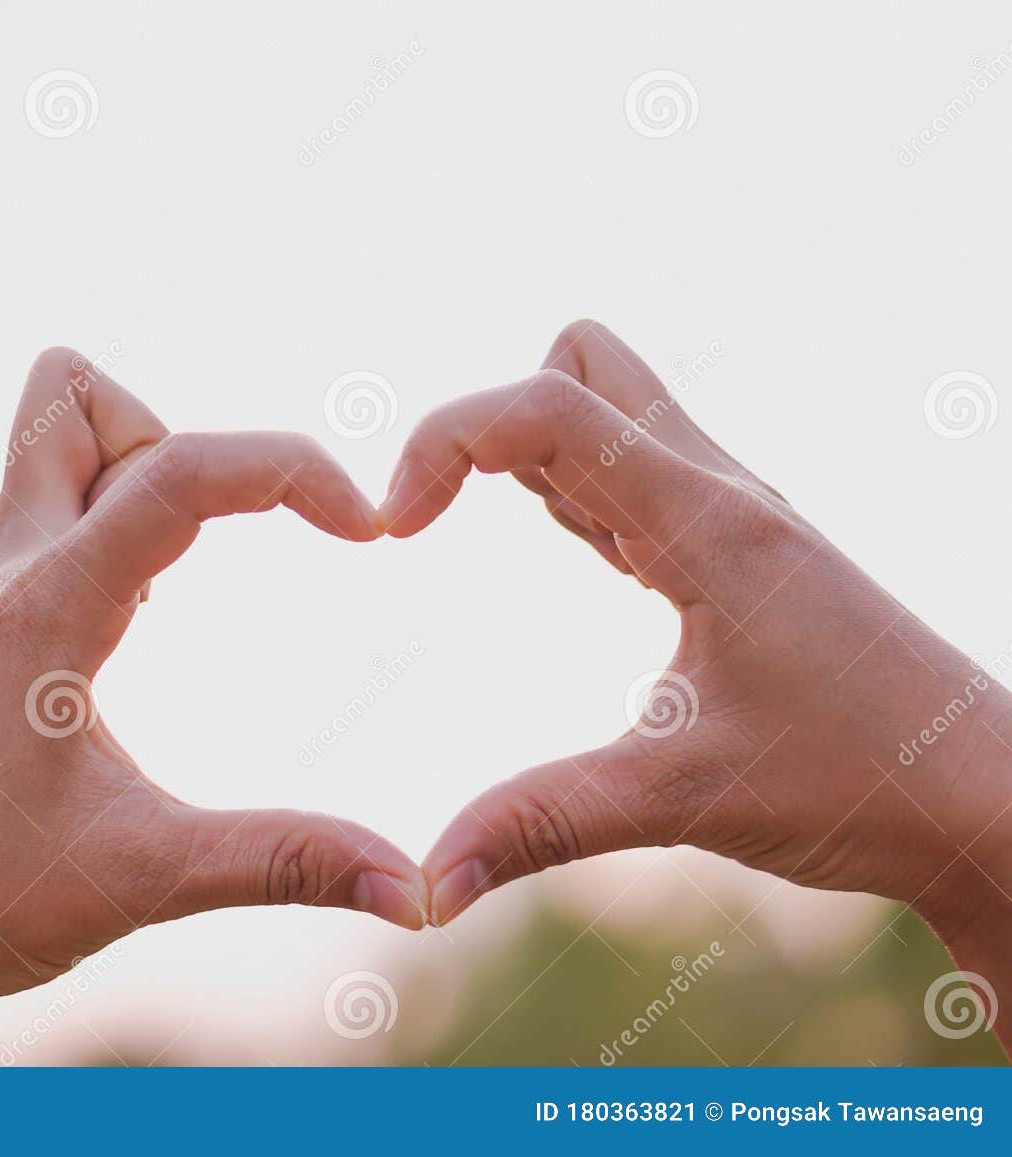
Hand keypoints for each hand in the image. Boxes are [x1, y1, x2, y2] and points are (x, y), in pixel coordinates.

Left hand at [0, 349, 426, 1064]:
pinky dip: (86, 521)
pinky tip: (124, 610)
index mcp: (48, 608)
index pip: (180, 468)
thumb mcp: (148, 878)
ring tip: (176, 574)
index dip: (294, 470)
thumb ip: (286, 863)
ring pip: (34, 442)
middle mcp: (3, 575)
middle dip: (178, 439)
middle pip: (72, 396)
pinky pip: (20, 513)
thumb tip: (417, 891)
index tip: (371, 530)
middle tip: (226, 549)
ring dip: (121, 467)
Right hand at [380, 321, 1011, 1050]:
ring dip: (521, 456)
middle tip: (437, 519)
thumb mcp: (685, 800)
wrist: (987, 801)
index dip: (445, 440)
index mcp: (707, 521)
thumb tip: (424, 886)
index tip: (393, 533)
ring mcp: (728, 518)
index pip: (547, 404)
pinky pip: (627, 479)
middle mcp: (718, 493)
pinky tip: (555, 551)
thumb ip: (542, 825)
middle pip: (576, 366)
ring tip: (458, 533)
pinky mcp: (732, 556)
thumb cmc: (865, 783)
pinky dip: (566, 494)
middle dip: (484, 423)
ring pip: (603, 414)